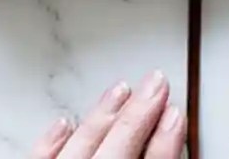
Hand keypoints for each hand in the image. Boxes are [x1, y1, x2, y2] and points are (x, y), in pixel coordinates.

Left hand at [30, 72, 184, 158]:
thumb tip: (164, 140)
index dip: (167, 139)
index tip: (176, 114)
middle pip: (119, 146)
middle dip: (139, 112)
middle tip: (156, 82)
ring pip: (81, 144)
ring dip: (102, 115)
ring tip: (120, 89)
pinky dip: (52, 141)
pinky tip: (63, 123)